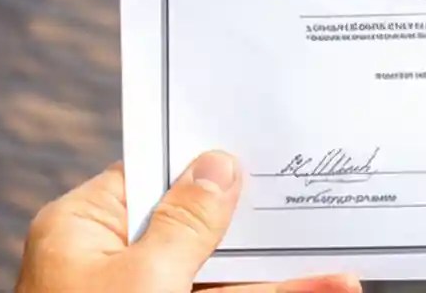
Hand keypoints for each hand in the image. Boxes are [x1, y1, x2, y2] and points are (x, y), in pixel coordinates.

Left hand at [15, 151, 359, 292]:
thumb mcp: (145, 279)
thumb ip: (187, 222)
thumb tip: (218, 167)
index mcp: (82, 230)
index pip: (153, 176)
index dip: (207, 164)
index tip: (261, 148)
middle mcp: (109, 264)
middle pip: (196, 229)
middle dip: (261, 228)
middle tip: (314, 210)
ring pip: (222, 280)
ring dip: (282, 280)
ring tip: (343, 280)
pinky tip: (322, 289)